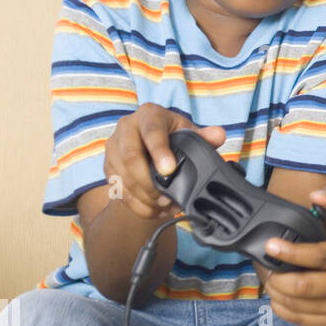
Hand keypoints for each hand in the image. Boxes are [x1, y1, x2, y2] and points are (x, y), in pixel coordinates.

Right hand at [105, 103, 225, 220]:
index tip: (169, 171)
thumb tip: (218, 136)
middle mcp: (125, 127)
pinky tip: (154, 210)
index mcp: (148, 114)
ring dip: (143, 197)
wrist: (149, 144)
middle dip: (149, 182)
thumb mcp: (188, 132)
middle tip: (167, 197)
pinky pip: (117, 189)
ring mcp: (113, 147)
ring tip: (164, 206)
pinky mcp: (107, 166)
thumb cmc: (172, 135)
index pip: (152, 132)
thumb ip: (203, 136)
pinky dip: (137, 205)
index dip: (159, 152)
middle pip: (130, 157)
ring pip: (122, 177)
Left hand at [260, 185, 325, 325]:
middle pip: (304, 286)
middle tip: (267, 269)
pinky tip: (279, 296)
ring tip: (272, 281)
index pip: (319, 256)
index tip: (270, 245)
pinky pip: (300, 319)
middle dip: (278, 278)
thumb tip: (316, 194)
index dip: (292, 252)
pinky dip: (282, 308)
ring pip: (298, 304)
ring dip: (277, 293)